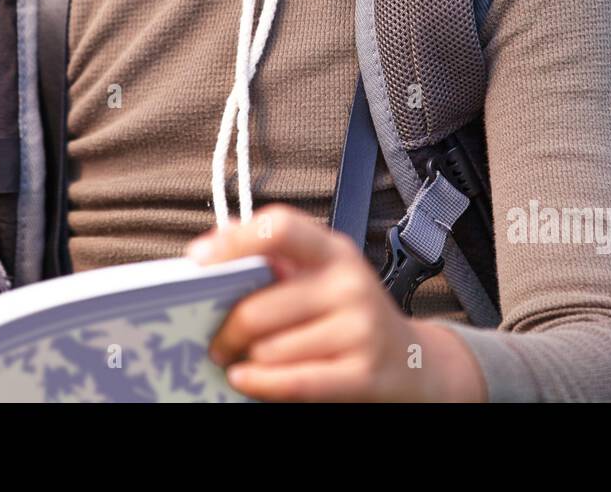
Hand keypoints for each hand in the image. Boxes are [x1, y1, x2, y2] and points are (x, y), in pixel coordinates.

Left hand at [185, 203, 486, 401]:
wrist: (412, 362)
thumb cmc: (350, 314)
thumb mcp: (321, 274)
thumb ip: (273, 258)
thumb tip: (211, 246)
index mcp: (334, 251)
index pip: (280, 228)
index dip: (233, 242)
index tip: (198, 261)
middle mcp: (350, 284)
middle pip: (259, 306)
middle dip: (225, 329)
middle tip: (213, 339)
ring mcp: (360, 329)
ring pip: (270, 349)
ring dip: (247, 359)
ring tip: (242, 358)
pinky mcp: (363, 373)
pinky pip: (293, 381)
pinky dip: (259, 382)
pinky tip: (244, 378)